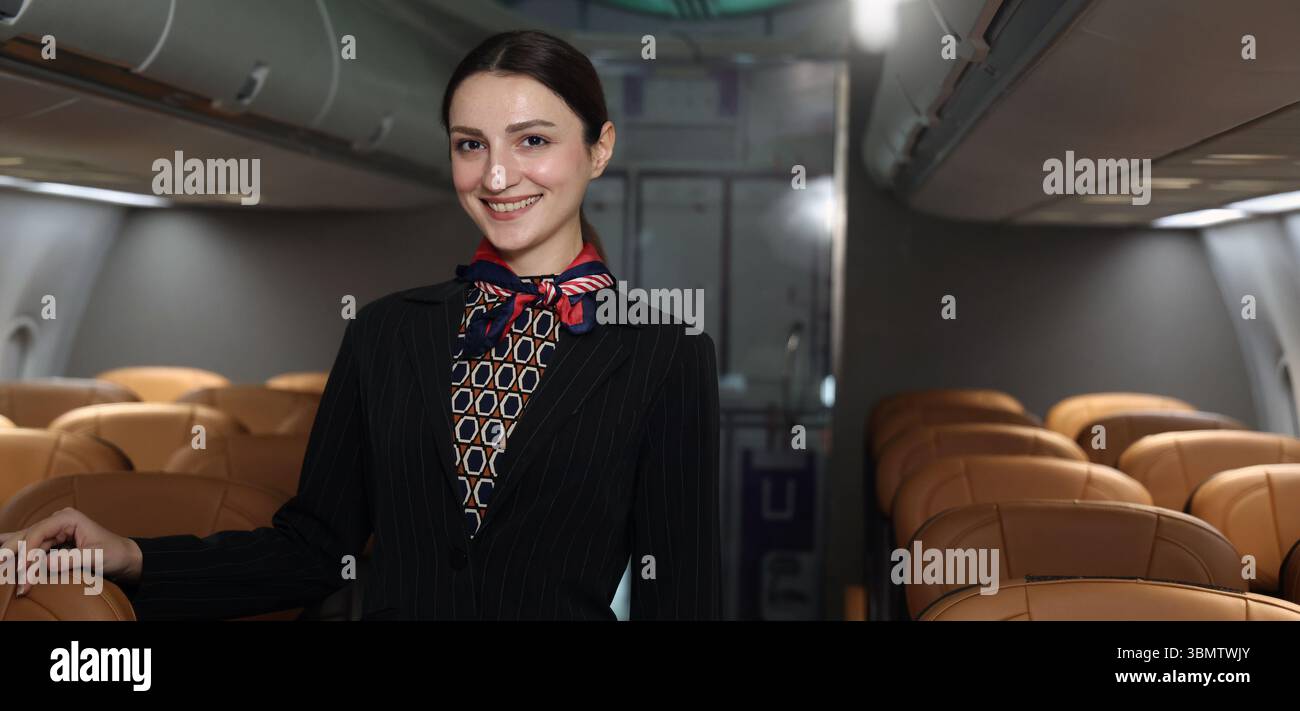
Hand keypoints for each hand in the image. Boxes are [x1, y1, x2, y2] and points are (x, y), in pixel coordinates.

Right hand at [0, 508, 142, 595]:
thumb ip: (71, 560)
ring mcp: (54, 530)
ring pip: (25, 542)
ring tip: (0, 565)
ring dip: (13, 557)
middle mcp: (58, 520)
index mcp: (68, 518)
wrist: (125, 557)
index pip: (39, 533)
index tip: (22, 570)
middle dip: (13, 553)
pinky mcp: (52, 541)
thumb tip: (46, 563)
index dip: (28, 552)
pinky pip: (29, 545)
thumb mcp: (96, 558)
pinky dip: (14, 549)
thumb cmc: (114, 554)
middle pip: (27, 535)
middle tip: (1, 568)